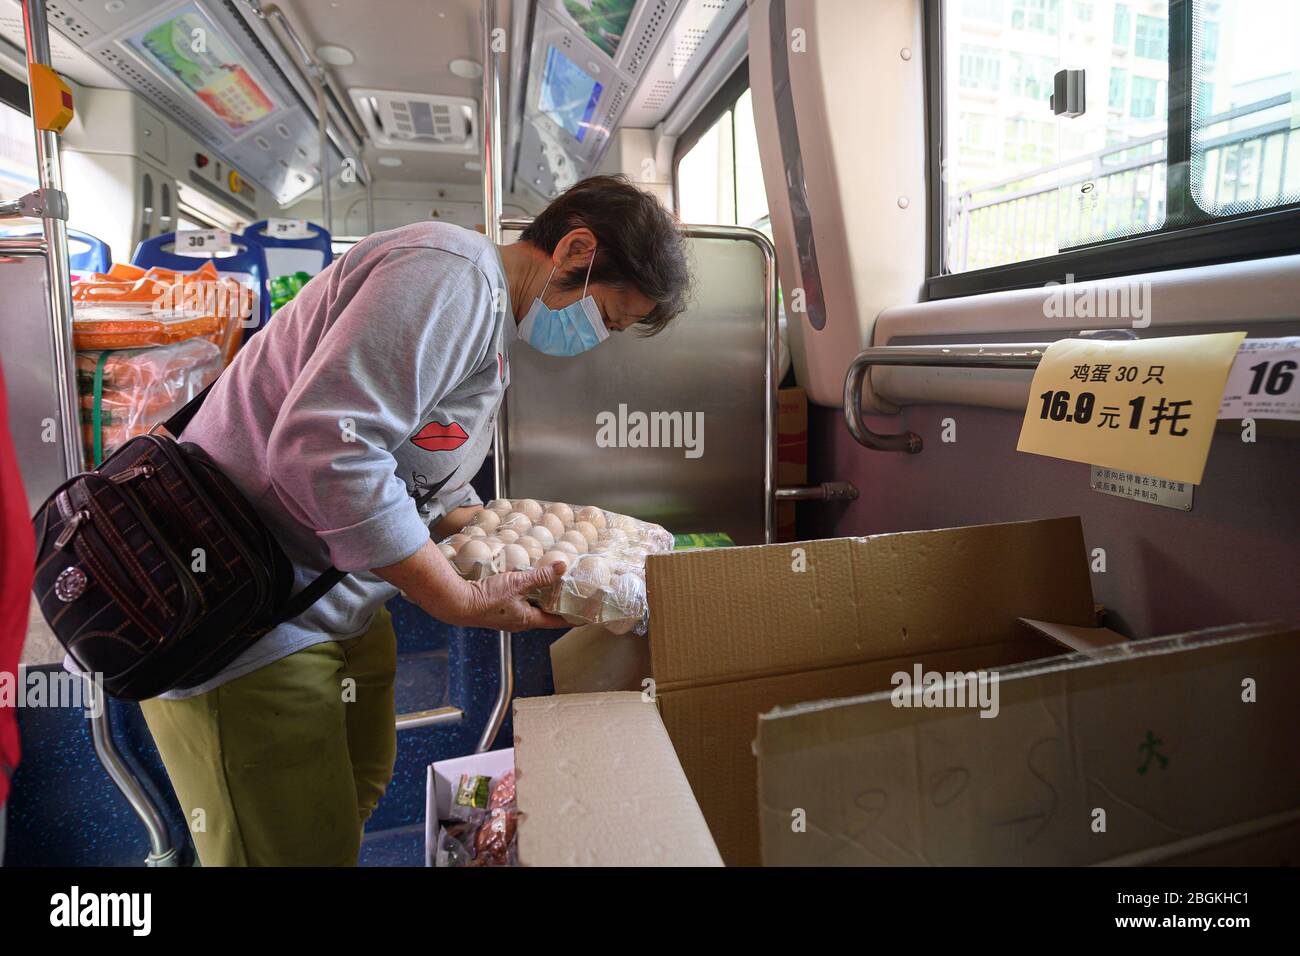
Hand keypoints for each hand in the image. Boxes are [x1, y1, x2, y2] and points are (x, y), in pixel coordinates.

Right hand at [451, 561, 570, 631]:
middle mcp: (520, 622)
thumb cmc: (488, 598)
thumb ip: (540, 576)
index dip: (572, 618)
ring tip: (551, 587)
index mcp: (528, 620)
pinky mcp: (498, 610)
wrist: (458, 604)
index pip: (557, 622)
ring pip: (531, 609)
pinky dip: (527, 595)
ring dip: (541, 599)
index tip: (585, 616)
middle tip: (570, 596)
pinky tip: (525, 584)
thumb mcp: (517, 583)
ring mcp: (508, 618)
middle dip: (557, 606)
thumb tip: (562, 567)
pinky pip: (518, 604)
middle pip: (545, 615)